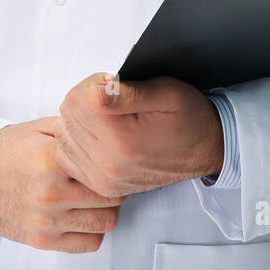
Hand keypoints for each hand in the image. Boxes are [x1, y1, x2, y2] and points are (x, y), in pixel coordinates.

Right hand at [0, 117, 123, 253]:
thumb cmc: (8, 150)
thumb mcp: (40, 129)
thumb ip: (74, 130)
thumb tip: (109, 126)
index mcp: (51, 163)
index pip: (106, 170)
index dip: (114, 165)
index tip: (113, 162)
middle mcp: (50, 195)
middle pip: (112, 199)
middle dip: (114, 188)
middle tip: (108, 180)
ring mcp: (46, 221)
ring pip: (105, 223)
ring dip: (106, 210)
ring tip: (96, 199)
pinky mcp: (41, 241)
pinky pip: (89, 244)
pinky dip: (92, 231)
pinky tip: (83, 216)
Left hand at [54, 73, 224, 199]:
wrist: (205, 149)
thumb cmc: (187, 117)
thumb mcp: (166, 92)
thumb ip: (126, 92)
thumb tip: (94, 91)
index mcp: (122, 140)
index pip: (76, 100)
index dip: (94, 84)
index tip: (115, 85)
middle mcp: (109, 165)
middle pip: (67, 116)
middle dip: (86, 101)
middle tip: (115, 100)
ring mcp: (103, 179)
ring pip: (64, 135)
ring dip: (80, 121)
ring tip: (109, 117)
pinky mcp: (102, 186)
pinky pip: (67, 156)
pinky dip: (77, 141)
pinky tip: (99, 135)